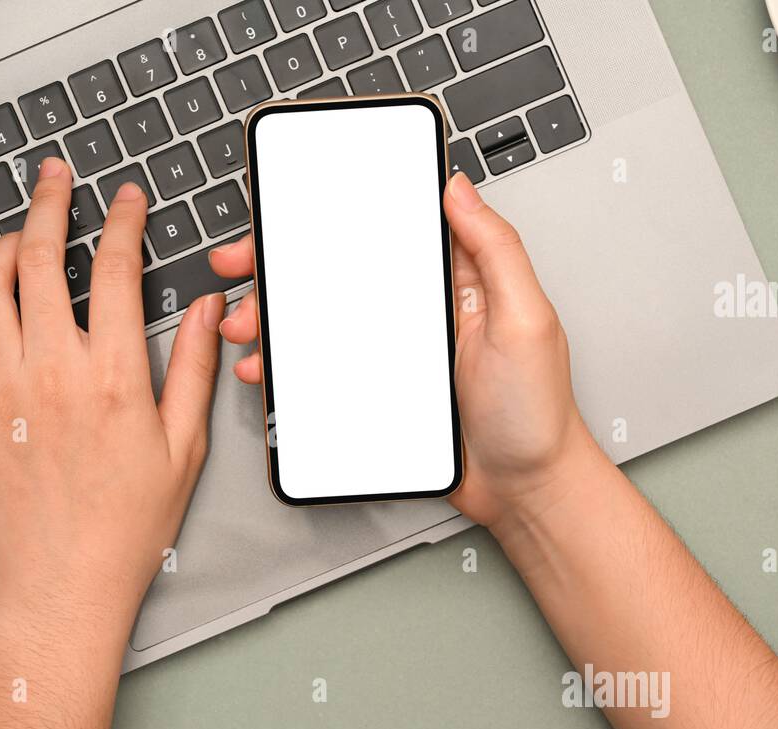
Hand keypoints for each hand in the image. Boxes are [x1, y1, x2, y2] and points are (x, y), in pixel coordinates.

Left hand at [0, 157, 225, 636]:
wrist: (60, 584)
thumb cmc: (124, 527)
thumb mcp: (183, 447)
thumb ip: (193, 369)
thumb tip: (206, 311)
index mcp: (112, 376)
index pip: (114, 269)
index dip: (121, 221)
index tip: (125, 202)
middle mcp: (51, 371)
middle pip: (40, 258)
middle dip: (49, 204)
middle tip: (55, 179)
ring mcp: (1, 390)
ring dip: (1, 246)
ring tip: (16, 232)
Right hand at [209, 171, 596, 528]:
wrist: (524, 490)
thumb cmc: (536, 411)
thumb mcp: (526, 319)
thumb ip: (496, 250)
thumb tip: (459, 189)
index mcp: (455, 280)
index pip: (386, 229)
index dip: (334, 213)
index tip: (287, 207)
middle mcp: (420, 309)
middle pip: (340, 271)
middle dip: (282, 263)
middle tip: (241, 262)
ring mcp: (396, 351)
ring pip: (322, 320)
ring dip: (276, 316)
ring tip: (249, 326)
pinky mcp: (380, 388)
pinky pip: (325, 368)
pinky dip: (290, 366)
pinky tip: (268, 368)